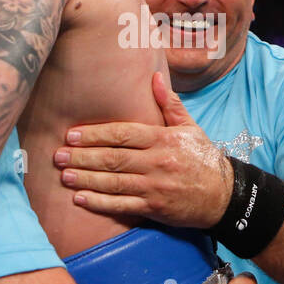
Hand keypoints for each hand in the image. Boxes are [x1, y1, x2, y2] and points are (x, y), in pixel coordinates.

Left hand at [56, 72, 232, 228]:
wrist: (224, 196)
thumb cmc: (203, 158)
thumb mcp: (191, 127)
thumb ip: (169, 103)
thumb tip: (155, 76)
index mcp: (163, 139)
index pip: (123, 134)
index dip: (95, 134)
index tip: (72, 134)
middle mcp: (157, 162)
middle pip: (113, 158)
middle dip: (83, 157)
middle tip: (58, 156)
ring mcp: (155, 187)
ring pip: (114, 182)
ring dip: (86, 179)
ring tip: (64, 176)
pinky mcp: (155, 208)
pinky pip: (122, 206)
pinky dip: (99, 203)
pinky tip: (80, 199)